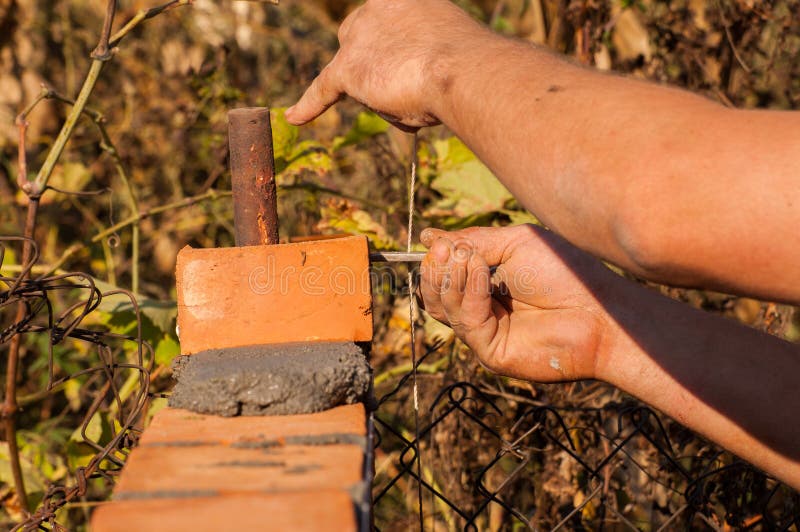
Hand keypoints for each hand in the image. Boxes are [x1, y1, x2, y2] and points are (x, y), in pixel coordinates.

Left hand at [285, 0, 489, 129]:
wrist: (463, 72)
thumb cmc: (466, 65)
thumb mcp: (443, 48)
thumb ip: (418, 59)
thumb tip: (402, 95)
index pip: (385, 24)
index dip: (395, 48)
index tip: (407, 61)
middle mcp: (376, 6)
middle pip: (362, 44)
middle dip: (378, 66)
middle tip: (410, 86)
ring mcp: (358, 37)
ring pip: (358, 74)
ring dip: (381, 93)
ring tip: (416, 100)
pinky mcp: (346, 68)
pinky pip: (323, 88)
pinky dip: (310, 104)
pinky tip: (294, 116)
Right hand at [419, 225, 622, 381]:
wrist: (601, 310)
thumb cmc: (567, 273)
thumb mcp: (515, 244)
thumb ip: (475, 241)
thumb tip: (430, 237)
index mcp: (487, 285)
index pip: (445, 275)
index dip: (436, 259)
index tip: (430, 240)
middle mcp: (482, 311)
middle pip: (435, 295)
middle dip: (435, 269)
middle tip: (443, 249)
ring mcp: (486, 333)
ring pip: (444, 309)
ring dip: (449, 278)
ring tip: (464, 255)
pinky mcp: (491, 352)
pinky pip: (467, 321)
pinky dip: (470, 292)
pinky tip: (480, 270)